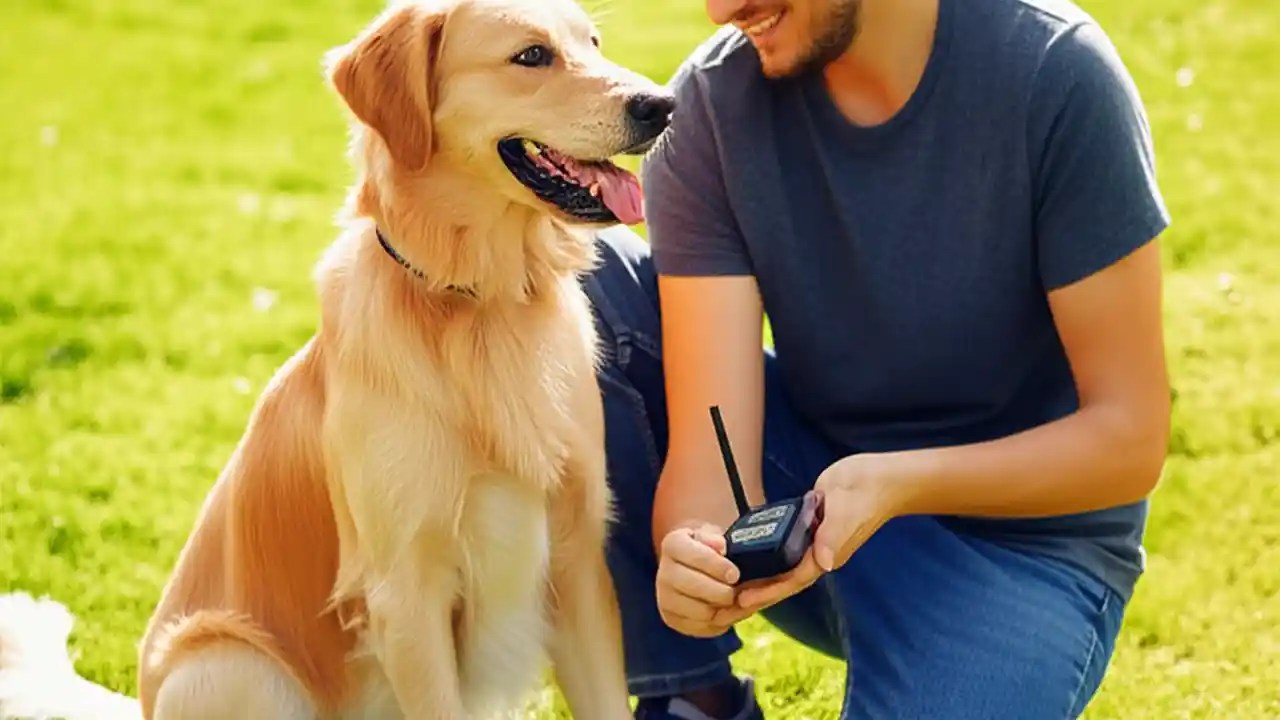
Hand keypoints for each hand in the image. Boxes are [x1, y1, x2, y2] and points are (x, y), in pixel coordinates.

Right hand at [655, 524, 754, 637]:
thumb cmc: (712, 552)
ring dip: (722, 609)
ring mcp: (665, 598)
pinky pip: (700, 626)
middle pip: (694, 586)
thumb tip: (720, 546)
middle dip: (721, 591)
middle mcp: (664, 572)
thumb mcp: (717, 539)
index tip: (734, 574)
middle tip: (735, 591)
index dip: (715, 565)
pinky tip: (725, 611)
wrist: (697, 569)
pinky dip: (718, 622)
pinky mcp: (672, 619)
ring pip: (699, 611)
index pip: (692, 554)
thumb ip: (722, 540)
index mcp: (673, 544)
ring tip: (733, 601)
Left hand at [735, 454, 908, 609]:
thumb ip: (833, 537)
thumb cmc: (865, 494)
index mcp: (826, 556)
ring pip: (781, 566)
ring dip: (759, 576)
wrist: (878, 478)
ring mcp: (813, 541)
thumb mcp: (846, 512)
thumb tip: (824, 564)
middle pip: (783, 580)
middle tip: (725, 603)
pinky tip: (748, 555)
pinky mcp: (809, 525)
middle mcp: (818, 553)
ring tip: (730, 585)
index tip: (741, 599)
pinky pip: (784, 546)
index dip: (767, 591)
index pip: (792, 580)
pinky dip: (766, 553)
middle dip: (757, 592)